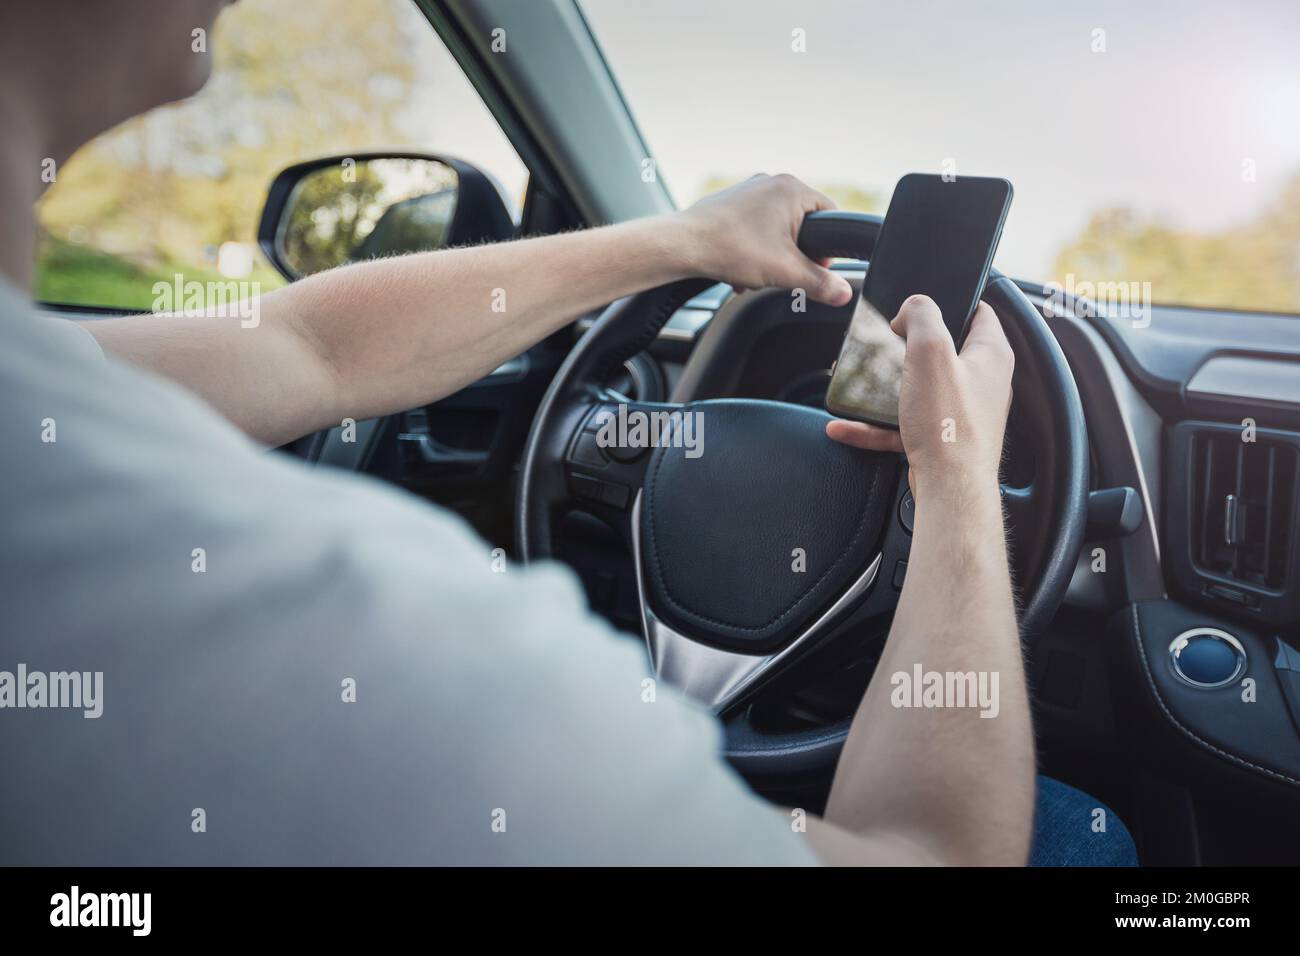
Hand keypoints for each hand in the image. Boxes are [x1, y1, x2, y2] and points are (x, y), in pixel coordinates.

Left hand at [674, 174, 853, 306]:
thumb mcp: (785, 271)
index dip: (827, 248)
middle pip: (802, 226)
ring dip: (770, 258)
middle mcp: (772, 183)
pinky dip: (752, 251)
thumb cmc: (730, 248)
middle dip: (793, 256)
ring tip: (754, 274)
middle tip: (780, 274)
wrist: (682, 246)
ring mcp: (749, 191)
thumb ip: (819, 282)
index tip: (814, 269)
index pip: (831, 215)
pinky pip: (755, 229)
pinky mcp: (731, 204)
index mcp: (792, 189)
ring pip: (777, 231)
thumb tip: (843, 293)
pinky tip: (739, 270)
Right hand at [826, 295, 1013, 498]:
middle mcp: (981, 381)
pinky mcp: (942, 436)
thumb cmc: (950, 425)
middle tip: (883, 344)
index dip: (949, 301)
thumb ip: (922, 316)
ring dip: (885, 388)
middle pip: (941, 350)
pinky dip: (876, 424)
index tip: (920, 304)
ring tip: (858, 385)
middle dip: (905, 347)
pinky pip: (904, 423)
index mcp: (990, 354)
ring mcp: (961, 411)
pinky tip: (848, 425)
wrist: (949, 488)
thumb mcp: (931, 352)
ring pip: (918, 388)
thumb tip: (913, 307)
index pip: (978, 310)